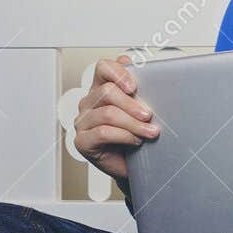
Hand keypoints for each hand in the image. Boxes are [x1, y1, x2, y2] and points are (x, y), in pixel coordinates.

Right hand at [73, 55, 161, 181]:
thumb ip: (140, 89)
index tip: (134, 86)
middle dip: (132, 104)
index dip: (118, 73)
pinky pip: (102, 132)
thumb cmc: (137, 133)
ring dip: (133, 123)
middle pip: (107, 91)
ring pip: (107, 113)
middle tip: (148, 115)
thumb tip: (144, 69)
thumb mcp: (141, 109)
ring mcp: (83, 122)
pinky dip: (124, 136)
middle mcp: (89, 102)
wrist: (135, 165)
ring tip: (150, 132)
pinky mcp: (82, 141)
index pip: (103, 67)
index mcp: (102, 87)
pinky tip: (135, 141)